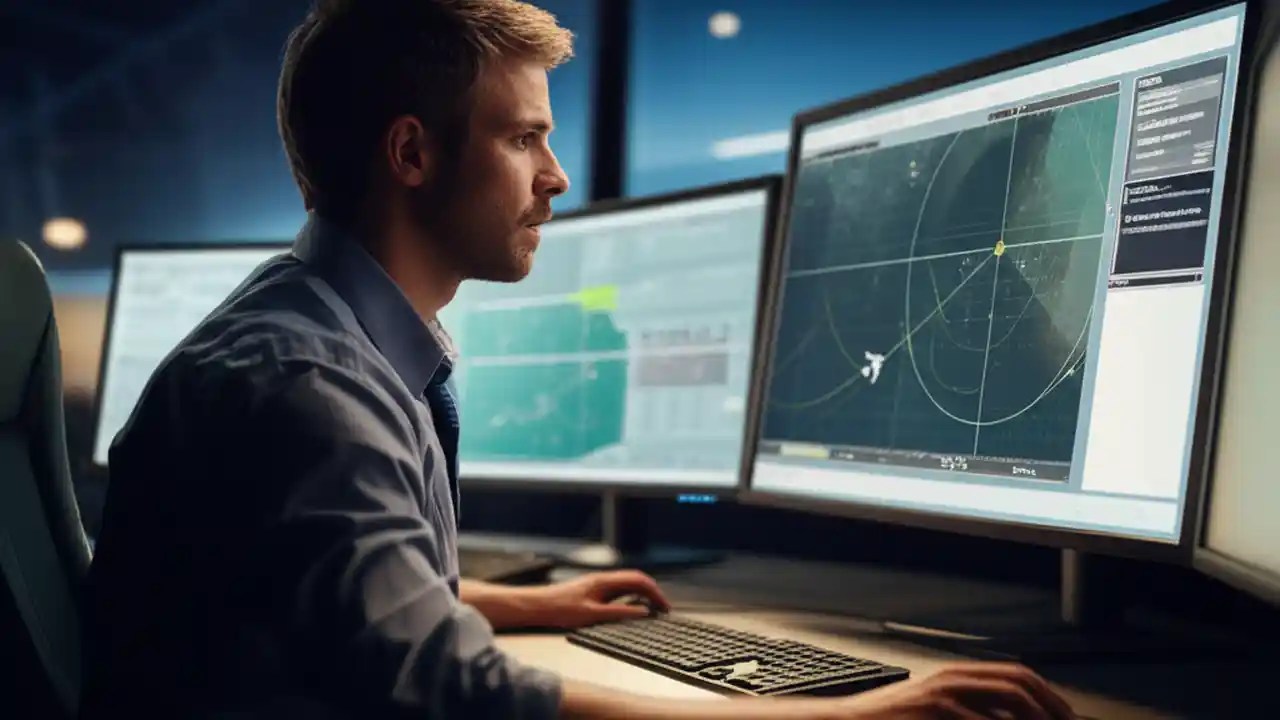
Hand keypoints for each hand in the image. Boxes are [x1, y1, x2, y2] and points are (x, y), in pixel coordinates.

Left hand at [531, 570, 670, 628]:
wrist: (538, 606)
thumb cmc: (560, 609)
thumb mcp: (592, 615)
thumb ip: (619, 613)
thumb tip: (642, 612)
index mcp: (605, 581)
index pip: (638, 580)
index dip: (655, 592)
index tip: (664, 607)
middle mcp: (603, 579)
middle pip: (636, 581)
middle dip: (653, 593)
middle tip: (663, 610)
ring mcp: (599, 585)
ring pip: (628, 586)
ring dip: (642, 596)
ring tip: (652, 611)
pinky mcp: (594, 592)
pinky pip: (618, 592)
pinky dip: (631, 599)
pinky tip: (632, 611)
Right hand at [834, 662, 1075, 719]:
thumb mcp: (934, 708)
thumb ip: (969, 709)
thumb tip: (1010, 718)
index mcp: (957, 675)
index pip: (1016, 674)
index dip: (1048, 695)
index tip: (1066, 718)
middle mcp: (954, 678)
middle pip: (1019, 683)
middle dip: (1050, 706)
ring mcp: (945, 694)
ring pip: (1009, 700)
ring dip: (1034, 718)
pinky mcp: (936, 710)